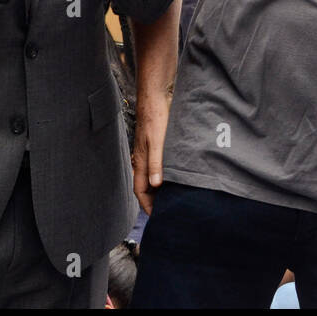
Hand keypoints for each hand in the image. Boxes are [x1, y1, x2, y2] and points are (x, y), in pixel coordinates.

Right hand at [133, 90, 170, 214]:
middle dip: (155, 200)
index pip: (140, 191)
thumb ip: (156, 163)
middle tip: (170, 210)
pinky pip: (158, 167)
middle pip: (146, 187)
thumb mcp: (158, 142)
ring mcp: (148, 154)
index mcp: (140, 162)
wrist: (155, 98)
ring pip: (153, 178)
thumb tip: (155, 185)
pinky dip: (165, 176)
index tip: (158, 217)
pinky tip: (177, 176)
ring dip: (161, 189)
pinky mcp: (156, 147)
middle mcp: (142, 160)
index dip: (148, 206)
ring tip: (175, 197)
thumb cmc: (155, 118)